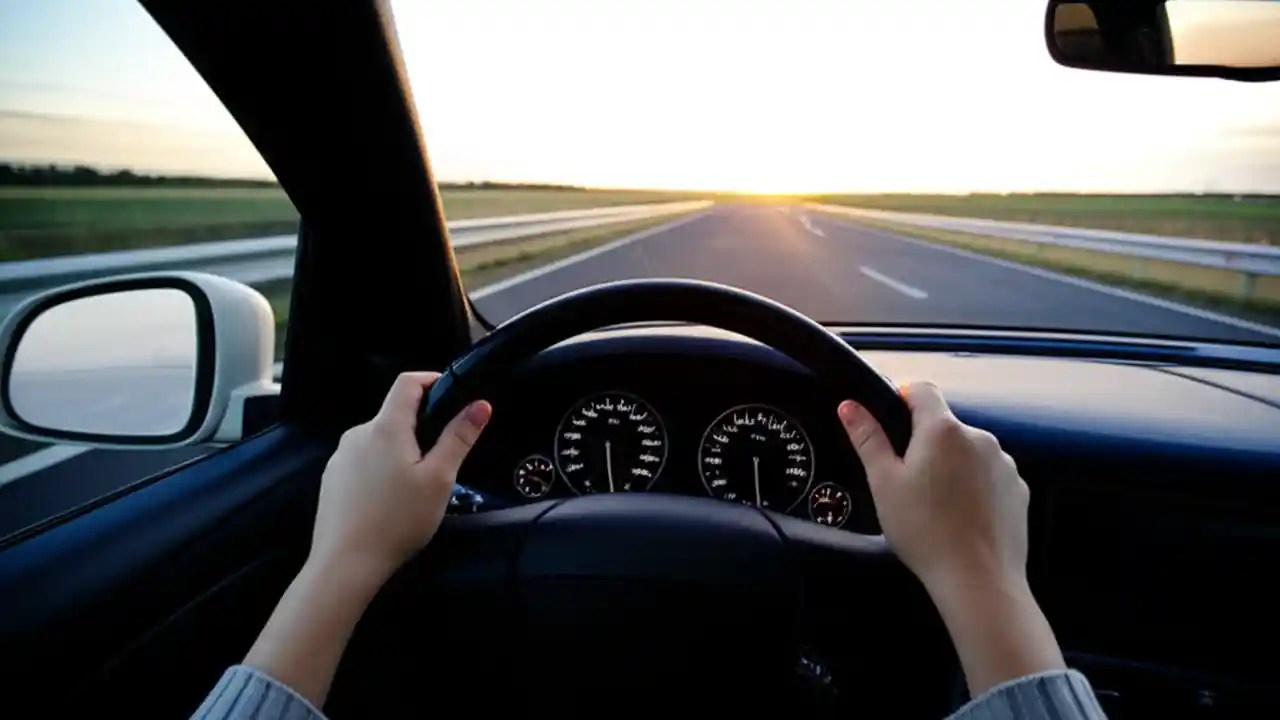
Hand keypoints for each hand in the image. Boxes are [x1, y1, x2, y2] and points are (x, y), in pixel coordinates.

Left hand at [244, 372, 491, 705]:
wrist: (345, 564)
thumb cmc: (398, 519)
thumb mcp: (439, 479)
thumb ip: (459, 438)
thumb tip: (480, 403)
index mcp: (385, 427)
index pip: (407, 383)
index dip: (431, 380)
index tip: (451, 394)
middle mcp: (357, 434)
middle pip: (394, 416)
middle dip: (420, 427)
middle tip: (443, 458)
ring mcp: (340, 458)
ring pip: (378, 442)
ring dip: (400, 452)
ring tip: (417, 487)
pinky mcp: (331, 480)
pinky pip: (362, 463)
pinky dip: (380, 470)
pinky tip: (389, 502)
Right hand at [837, 382, 1063, 695]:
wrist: (978, 580)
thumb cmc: (925, 532)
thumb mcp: (883, 483)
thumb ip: (867, 438)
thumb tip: (849, 406)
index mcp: (942, 430)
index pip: (922, 390)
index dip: (903, 398)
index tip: (892, 420)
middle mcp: (979, 438)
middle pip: (945, 425)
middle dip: (926, 444)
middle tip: (908, 481)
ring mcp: (1003, 463)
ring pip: (968, 451)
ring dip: (953, 466)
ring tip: (936, 505)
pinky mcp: (1018, 488)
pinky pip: (990, 475)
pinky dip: (975, 487)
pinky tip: (961, 516)